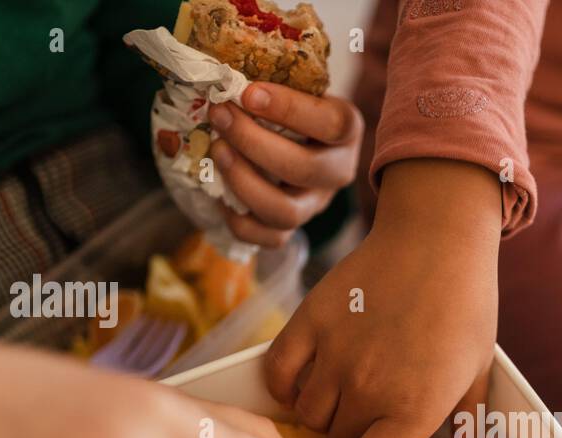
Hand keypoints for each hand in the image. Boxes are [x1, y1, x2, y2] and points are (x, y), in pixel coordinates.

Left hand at [208, 83, 362, 246]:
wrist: (291, 138)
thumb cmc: (286, 105)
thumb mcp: (292, 85)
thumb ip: (272, 81)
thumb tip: (225, 74)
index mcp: (345, 130)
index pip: (330, 124)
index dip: (289, 109)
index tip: (248, 92)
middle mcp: (337, 172)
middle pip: (304, 170)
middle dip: (254, 143)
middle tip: (220, 115)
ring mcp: (315, 205)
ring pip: (286, 213)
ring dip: (244, 182)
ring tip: (216, 151)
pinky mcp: (291, 229)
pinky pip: (268, 239)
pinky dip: (238, 220)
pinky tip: (219, 192)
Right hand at [264, 158, 501, 437]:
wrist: (437, 238)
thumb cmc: (466, 306)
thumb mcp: (477, 370)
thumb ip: (465, 420)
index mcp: (412, 410)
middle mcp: (368, 391)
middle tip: (365, 433)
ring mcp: (334, 357)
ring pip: (308, 416)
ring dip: (323, 419)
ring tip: (343, 402)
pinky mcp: (309, 324)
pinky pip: (281, 375)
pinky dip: (288, 388)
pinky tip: (306, 384)